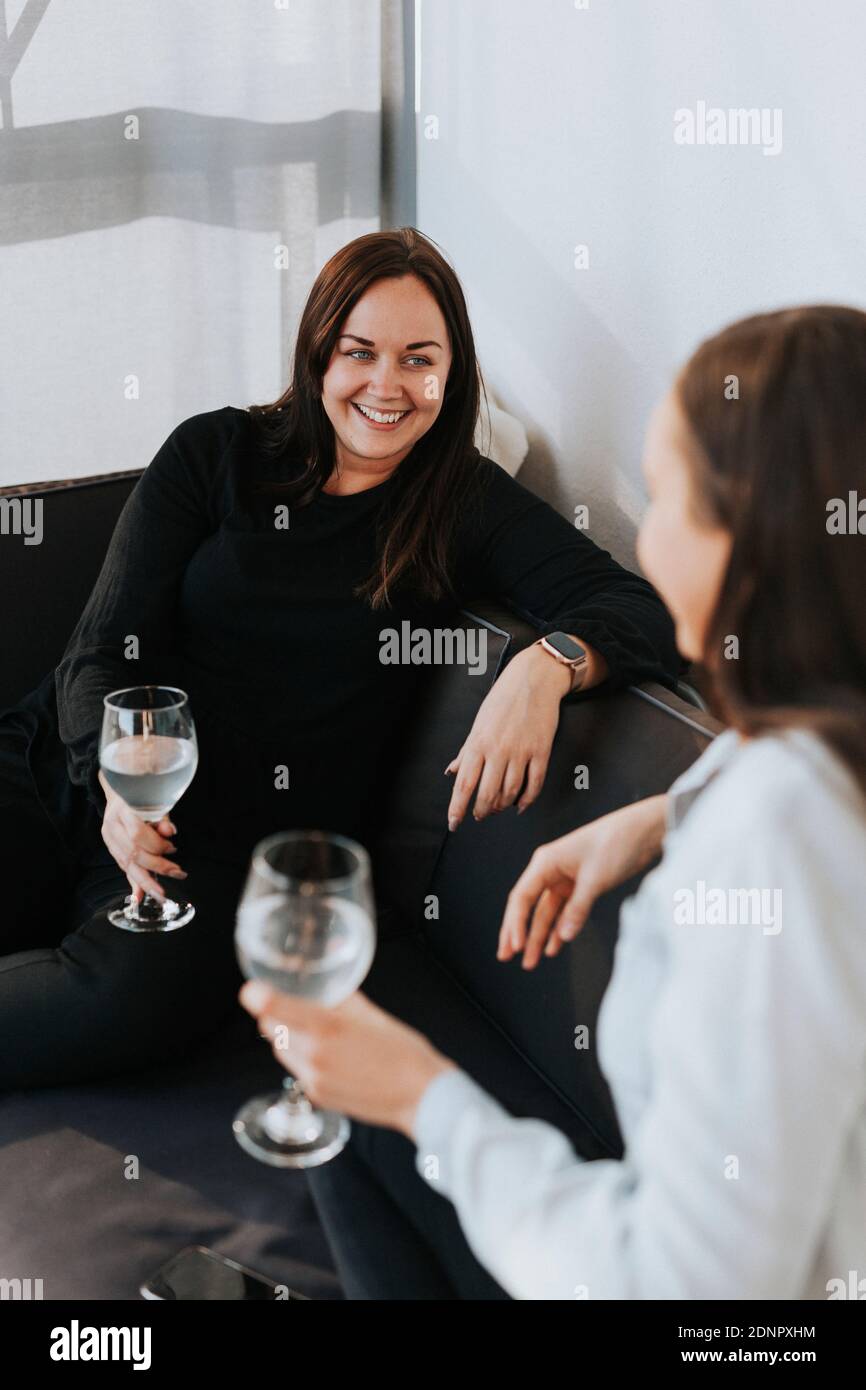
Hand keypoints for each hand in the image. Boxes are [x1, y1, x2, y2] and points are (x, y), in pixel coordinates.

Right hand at [98, 769, 187, 902]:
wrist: (120, 789)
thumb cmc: (142, 794)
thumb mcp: (154, 800)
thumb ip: (161, 817)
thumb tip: (170, 832)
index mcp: (122, 810)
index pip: (137, 834)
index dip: (157, 845)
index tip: (173, 848)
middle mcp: (112, 825)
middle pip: (133, 853)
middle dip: (157, 866)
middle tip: (177, 872)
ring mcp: (108, 837)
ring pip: (126, 864)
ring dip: (146, 880)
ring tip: (161, 893)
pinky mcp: (110, 846)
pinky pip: (123, 866)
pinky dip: (134, 881)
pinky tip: (140, 896)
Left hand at [239, 984, 454, 1139]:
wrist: (420, 1097)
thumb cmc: (404, 1053)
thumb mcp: (373, 1015)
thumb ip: (342, 997)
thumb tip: (327, 982)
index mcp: (328, 1030)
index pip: (275, 1010)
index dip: (258, 997)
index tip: (252, 989)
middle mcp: (314, 1057)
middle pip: (272, 1030)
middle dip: (276, 1015)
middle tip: (292, 1004)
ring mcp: (314, 1080)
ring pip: (281, 1050)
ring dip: (288, 1036)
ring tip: (316, 1029)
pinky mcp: (318, 1096)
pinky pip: (296, 1070)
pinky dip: (302, 1057)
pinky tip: (327, 1052)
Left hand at [445, 643, 572, 828]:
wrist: (534, 679)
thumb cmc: (503, 699)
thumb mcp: (478, 724)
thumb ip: (466, 752)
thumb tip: (452, 772)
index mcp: (478, 743)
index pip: (464, 784)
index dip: (457, 808)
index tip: (453, 823)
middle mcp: (498, 750)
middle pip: (488, 794)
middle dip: (481, 811)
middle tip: (479, 816)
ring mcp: (521, 752)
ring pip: (511, 792)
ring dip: (502, 806)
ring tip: (497, 809)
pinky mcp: (541, 751)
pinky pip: (534, 784)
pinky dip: (527, 800)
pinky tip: (520, 806)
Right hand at [498, 794, 667, 968]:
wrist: (642, 830)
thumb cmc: (616, 843)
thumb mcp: (596, 878)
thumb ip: (578, 908)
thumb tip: (563, 936)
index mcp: (546, 862)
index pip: (522, 897)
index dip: (515, 923)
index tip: (515, 946)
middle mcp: (550, 870)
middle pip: (527, 906)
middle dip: (517, 932)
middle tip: (505, 957)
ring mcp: (564, 879)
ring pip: (545, 913)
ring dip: (538, 936)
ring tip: (530, 962)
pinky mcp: (580, 886)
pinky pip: (563, 912)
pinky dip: (559, 929)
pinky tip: (554, 947)